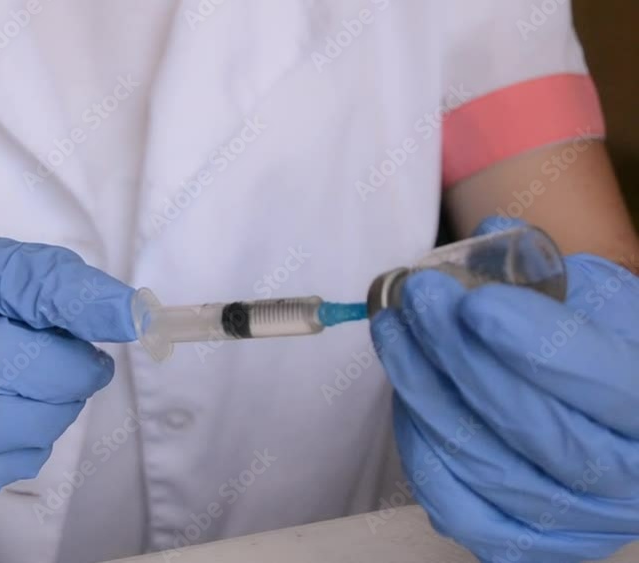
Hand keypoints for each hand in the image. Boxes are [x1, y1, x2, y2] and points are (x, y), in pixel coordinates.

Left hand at [372, 219, 638, 561]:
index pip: (603, 384)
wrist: (611, 419)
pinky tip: (407, 391)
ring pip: (483, 464)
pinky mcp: (521, 541)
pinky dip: (420, 446)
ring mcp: (574, 521)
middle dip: (462, 356)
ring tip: (395, 330)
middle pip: (534, 428)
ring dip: (424, 388)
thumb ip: (550, 270)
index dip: (535, 344)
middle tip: (418, 298)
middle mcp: (627, 481)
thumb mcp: (600, 300)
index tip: (473, 300)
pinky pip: (453, 502)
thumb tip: (486, 237)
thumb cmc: (604, 349)